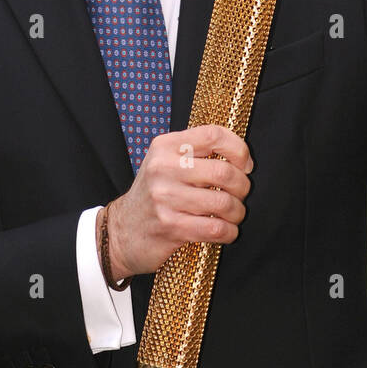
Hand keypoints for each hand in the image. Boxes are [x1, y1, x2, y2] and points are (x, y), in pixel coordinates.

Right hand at [98, 126, 252, 280]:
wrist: (121, 231)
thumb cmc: (152, 195)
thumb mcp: (164, 162)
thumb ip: (195, 152)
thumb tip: (241, 156)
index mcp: (165, 146)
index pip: (213, 135)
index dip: (239, 149)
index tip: (245, 165)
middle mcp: (163, 168)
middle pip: (223, 171)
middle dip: (242, 186)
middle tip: (241, 194)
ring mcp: (165, 198)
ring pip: (223, 202)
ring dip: (237, 212)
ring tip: (233, 214)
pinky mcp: (170, 227)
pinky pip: (215, 228)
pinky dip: (229, 232)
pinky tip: (225, 231)